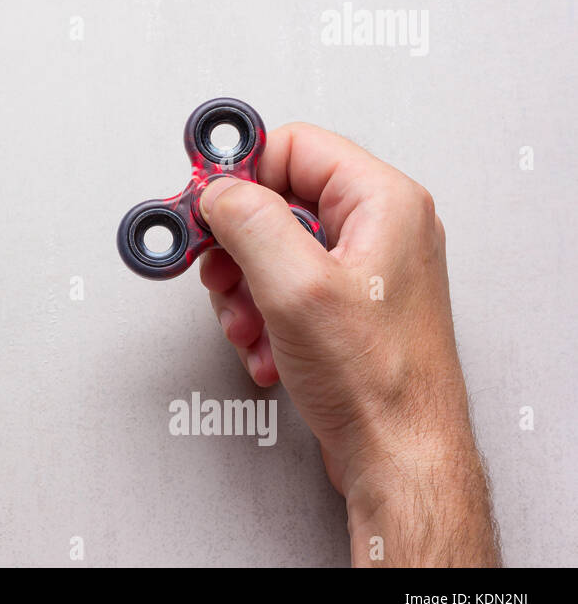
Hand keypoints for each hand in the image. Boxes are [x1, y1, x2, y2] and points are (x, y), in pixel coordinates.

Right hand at [196, 123, 498, 566]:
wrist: (400, 456)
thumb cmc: (379, 382)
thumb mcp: (295, 287)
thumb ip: (250, 222)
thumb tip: (219, 191)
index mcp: (383, 202)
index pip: (292, 147)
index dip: (239, 174)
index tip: (202, 203)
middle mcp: (380, 228)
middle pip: (276, 201)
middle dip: (236, 247)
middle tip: (219, 273)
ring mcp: (365, 269)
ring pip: (273, 251)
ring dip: (244, 291)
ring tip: (249, 324)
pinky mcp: (348, 306)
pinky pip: (285, 290)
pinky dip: (263, 319)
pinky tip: (268, 348)